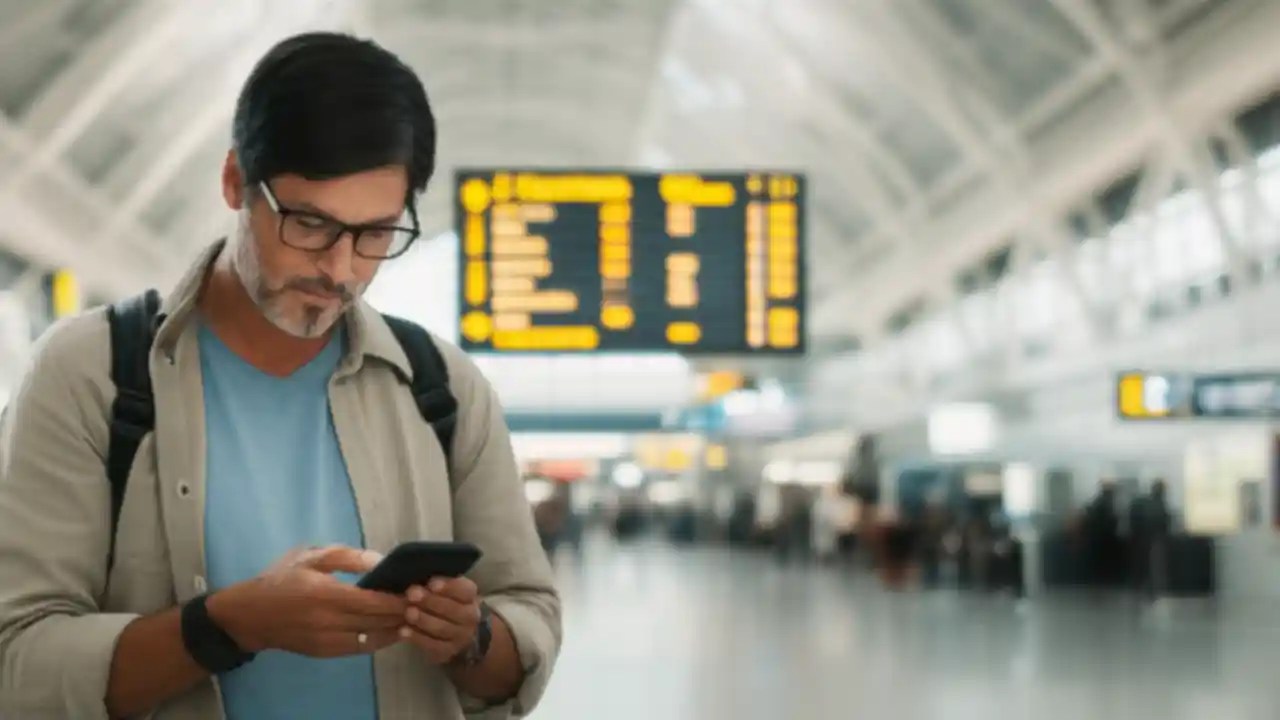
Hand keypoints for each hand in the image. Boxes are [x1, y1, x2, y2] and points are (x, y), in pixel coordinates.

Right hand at [208, 545, 409, 658]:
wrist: (249, 615)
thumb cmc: (281, 579)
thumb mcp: (309, 557)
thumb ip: (345, 557)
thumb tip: (379, 560)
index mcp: (326, 594)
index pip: (372, 601)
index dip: (397, 599)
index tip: (416, 591)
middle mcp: (329, 621)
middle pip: (376, 621)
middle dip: (401, 614)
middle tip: (422, 604)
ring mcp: (326, 640)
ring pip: (371, 639)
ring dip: (394, 630)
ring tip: (411, 618)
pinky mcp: (324, 652)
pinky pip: (358, 649)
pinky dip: (378, 641)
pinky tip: (390, 631)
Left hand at [399, 577, 481, 664]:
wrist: (460, 631)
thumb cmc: (446, 602)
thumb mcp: (447, 589)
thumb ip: (436, 583)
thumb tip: (416, 574)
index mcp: (470, 596)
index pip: (464, 590)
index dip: (449, 587)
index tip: (431, 583)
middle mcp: (470, 617)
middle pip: (453, 610)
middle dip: (431, 601)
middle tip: (412, 594)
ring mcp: (460, 636)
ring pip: (442, 628)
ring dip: (423, 620)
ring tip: (408, 612)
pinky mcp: (448, 651)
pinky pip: (433, 646)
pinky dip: (417, 638)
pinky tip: (403, 631)